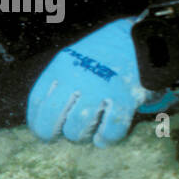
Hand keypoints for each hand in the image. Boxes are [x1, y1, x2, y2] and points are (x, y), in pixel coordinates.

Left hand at [27, 17, 158, 145]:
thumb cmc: (103, 54)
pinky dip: (105, 138)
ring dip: (79, 136)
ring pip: (77, 128)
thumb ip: (59, 82)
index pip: (37, 101)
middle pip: (52, 118)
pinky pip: (110, 130)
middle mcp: (76, 79)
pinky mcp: (125, 99)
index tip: (41, 130)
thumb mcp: (73, 59)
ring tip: (85, 133)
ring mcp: (100, 90)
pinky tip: (102, 139)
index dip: (36, 121)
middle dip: (51, 133)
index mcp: (61, 68)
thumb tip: (45, 114)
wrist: (143, 39)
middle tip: (59, 136)